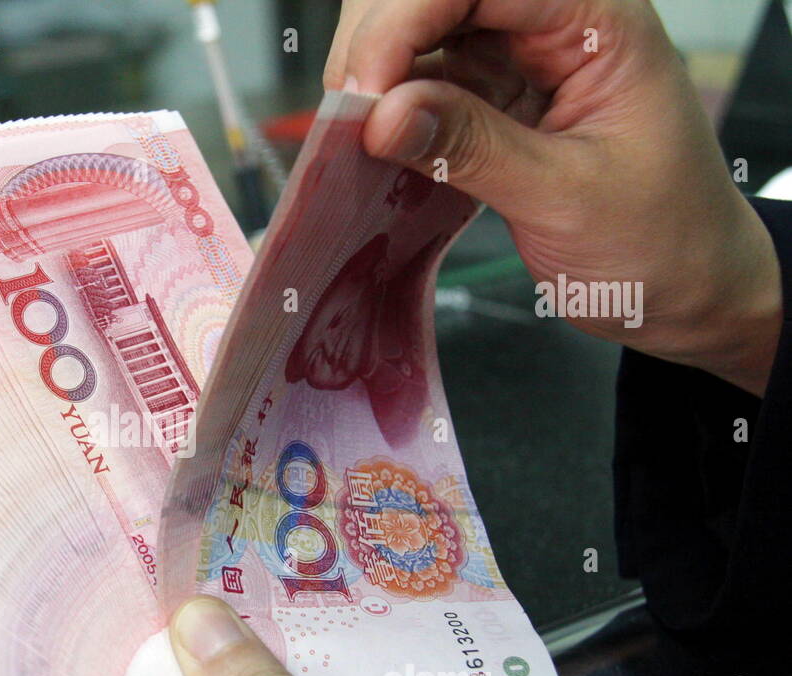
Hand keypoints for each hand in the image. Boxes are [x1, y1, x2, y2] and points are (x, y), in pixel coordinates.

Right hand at [324, 0, 782, 395]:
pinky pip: (417, 83)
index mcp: (595, 18)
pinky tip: (371, 147)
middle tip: (349, 117)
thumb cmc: (659, 241)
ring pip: (414, 31)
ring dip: (373, 75)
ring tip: (355, 137)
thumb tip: (381, 114)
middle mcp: (551, 22)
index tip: (365, 92)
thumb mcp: (566, 196)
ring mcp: (515, 58)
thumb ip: (472, 148)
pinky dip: (384, 110)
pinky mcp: (488, 99)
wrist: (685, 290)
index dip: (406, 20)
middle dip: (377, 41)